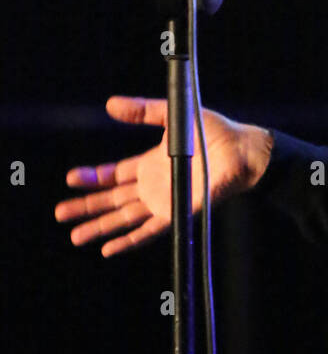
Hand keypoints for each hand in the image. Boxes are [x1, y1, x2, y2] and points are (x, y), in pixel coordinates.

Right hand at [53, 95, 273, 256]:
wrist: (242, 150)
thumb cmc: (213, 132)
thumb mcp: (172, 117)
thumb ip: (143, 111)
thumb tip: (110, 104)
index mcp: (150, 164)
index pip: (114, 175)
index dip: (93, 178)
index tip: (71, 178)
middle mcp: (154, 186)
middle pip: (113, 200)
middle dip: (86, 207)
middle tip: (60, 213)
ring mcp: (165, 201)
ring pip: (124, 218)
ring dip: (100, 227)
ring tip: (75, 237)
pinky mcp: (178, 212)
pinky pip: (149, 230)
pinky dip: (129, 240)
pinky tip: (109, 249)